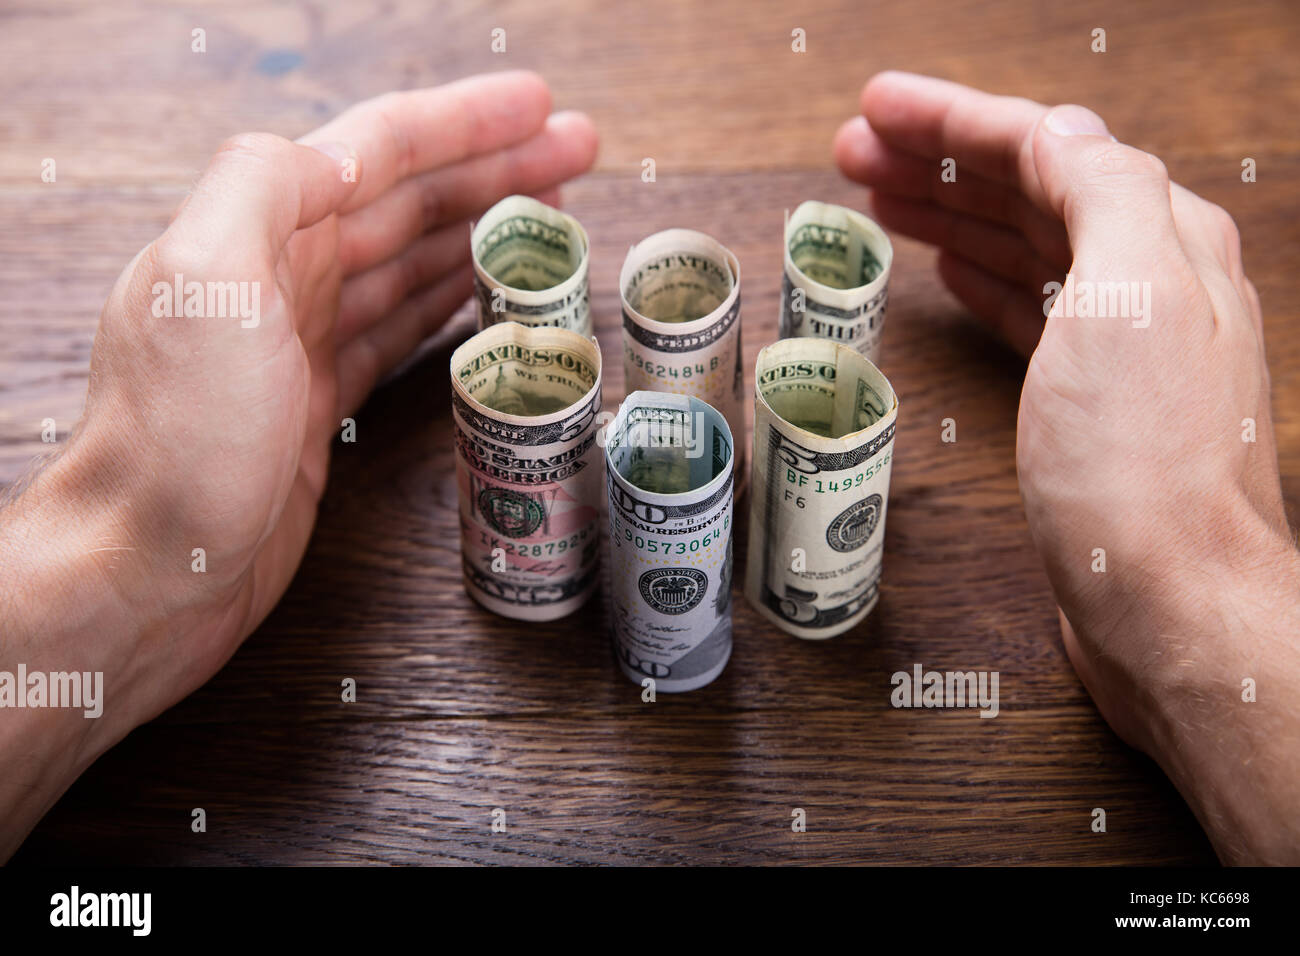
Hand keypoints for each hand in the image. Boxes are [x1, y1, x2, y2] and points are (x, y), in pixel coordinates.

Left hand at [0, 71, 595, 856]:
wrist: (149, 571)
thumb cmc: (175, 443)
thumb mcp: (204, 284)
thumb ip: (263, 188)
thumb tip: (342, 156)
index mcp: (258, 233)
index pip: (380, 153)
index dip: (466, 123)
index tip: (542, 107)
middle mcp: (280, 278)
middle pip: (410, 202)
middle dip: (496, 170)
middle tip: (577, 154)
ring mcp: (301, 343)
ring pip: (414, 264)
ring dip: (484, 231)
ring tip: (552, 219)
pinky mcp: (319, 404)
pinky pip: (402, 333)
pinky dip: (453, 306)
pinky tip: (490, 299)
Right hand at [835, 72, 1299, 862]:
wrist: (1170, 600)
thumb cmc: (1144, 468)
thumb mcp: (1130, 299)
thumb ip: (1104, 191)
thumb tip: (1059, 130)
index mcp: (1159, 241)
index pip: (1044, 147)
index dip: (951, 120)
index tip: (874, 110)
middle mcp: (1147, 283)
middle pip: (1029, 192)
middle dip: (938, 161)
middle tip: (856, 152)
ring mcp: (1119, 346)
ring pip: (1023, 249)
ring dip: (950, 215)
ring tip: (878, 201)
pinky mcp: (1089, 404)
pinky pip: (1027, 311)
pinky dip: (981, 279)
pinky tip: (948, 272)